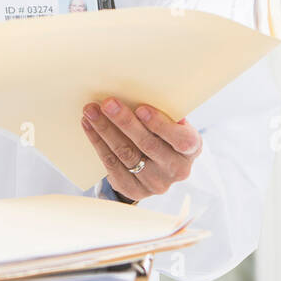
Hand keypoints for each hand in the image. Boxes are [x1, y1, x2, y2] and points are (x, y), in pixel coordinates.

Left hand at [81, 97, 202, 201]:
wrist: (156, 165)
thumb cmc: (164, 133)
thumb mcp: (172, 122)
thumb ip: (163, 111)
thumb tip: (137, 90)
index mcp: (191, 149)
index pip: (181, 140)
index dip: (160, 125)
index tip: (141, 108)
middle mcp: (176, 170)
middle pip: (147, 145)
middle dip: (124, 122)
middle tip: (107, 103)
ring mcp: (155, 184)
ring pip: (126, 154)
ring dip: (105, 130)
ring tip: (91, 111)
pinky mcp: (134, 190)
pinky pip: (112, 165)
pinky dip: (98, 143)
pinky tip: (89, 126)